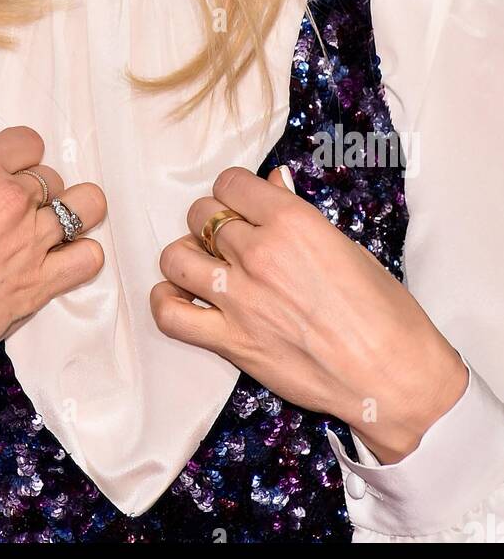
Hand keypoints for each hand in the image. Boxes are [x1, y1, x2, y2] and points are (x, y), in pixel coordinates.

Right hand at [0, 126, 106, 424]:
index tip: (10, 177)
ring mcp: (31, 238)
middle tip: (15, 217)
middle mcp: (11, 196)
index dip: (21, 161)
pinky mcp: (41, 282)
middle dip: (39, 193)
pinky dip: (81, 257)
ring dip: (73, 215)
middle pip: (52, 176)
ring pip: (87, 205)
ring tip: (53, 231)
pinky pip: (89, 257)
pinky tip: (62, 263)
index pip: (29, 141)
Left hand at [150, 164, 467, 461]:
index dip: (234, 192)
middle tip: (228, 238)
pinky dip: (166, 302)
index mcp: (292, 222)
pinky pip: (171, 314)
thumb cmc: (383, 312)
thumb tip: (274, 183)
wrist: (393, 376)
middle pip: (201, 215)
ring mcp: (240, 299)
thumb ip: (298, 214)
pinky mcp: (232, 342)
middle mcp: (259, 254)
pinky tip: (181, 297)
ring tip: (203, 265)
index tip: (241, 204)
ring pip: (176, 257)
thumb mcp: (345, 246)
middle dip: (211, 221)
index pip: (231, 184)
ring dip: (186, 256)